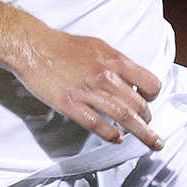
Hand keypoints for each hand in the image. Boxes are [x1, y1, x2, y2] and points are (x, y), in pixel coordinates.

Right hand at [11, 27, 164, 149]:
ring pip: (123, 117)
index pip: (148, 82)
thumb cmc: (64, 46)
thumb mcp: (97, 46)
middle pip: (138, 104)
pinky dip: (111, 135)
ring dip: (140, 132)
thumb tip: (130, 81)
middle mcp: (105, 75)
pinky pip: (97, 124)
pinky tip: (117, 138)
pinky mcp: (71, 104)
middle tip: (150, 128)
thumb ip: (115, 63)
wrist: (34, 47)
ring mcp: (88, 91)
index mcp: (114, 59)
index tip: (150, 101)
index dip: (153, 95)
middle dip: (148, 119)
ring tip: (148, 140)